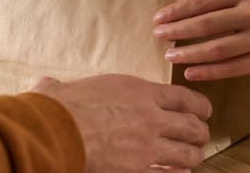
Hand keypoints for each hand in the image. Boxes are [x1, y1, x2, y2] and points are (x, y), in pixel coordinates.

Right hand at [33, 74, 211, 172]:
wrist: (57, 133)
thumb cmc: (60, 107)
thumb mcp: (67, 87)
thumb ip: (63, 85)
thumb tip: (46, 84)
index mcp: (140, 92)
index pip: (185, 98)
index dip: (200, 106)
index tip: (203, 111)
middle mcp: (151, 117)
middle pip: (194, 127)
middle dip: (200, 133)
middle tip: (199, 136)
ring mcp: (148, 147)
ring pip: (189, 154)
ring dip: (193, 157)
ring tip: (192, 158)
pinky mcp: (140, 171)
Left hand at [153, 0, 249, 80]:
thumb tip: (188, 11)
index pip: (203, 0)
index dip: (178, 10)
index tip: (160, 18)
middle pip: (206, 24)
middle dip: (178, 31)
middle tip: (158, 36)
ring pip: (217, 48)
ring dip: (190, 53)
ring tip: (170, 55)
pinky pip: (234, 67)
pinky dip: (210, 71)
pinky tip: (192, 72)